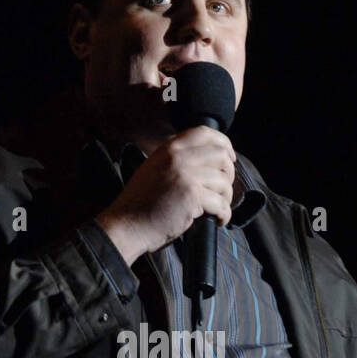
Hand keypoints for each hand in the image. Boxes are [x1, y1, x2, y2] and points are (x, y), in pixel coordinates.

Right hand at [95, 126, 236, 263]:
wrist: (126, 225)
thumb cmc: (140, 203)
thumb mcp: (154, 168)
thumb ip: (175, 158)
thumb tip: (205, 160)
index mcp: (169, 147)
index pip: (204, 132)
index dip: (224, 144)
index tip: (229, 158)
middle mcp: (178, 157)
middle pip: (221, 155)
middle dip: (229, 173)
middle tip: (224, 189)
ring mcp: (186, 175)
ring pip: (224, 181)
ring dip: (226, 197)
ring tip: (219, 208)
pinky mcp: (192, 196)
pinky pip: (221, 203)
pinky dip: (224, 214)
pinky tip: (218, 220)